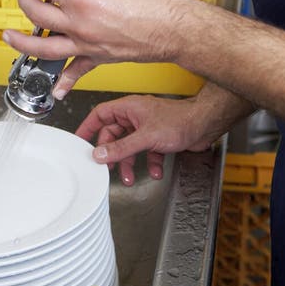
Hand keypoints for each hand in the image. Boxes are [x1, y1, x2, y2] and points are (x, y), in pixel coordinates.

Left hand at [2, 0, 200, 98]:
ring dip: (22, 41)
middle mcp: (80, 24)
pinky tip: (54, 89)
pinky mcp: (98, 58)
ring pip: (43, 46)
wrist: (177, 29)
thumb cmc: (157, 2)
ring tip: (10, 36)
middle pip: (37, 11)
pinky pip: (75, 72)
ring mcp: (87, 44)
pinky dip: (63, 83)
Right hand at [75, 93, 222, 185]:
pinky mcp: (159, 137)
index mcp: (129, 108)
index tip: (79, 141)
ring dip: (129, 162)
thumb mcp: (145, 137)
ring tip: (129, 177)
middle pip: (114, 135)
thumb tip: (99, 153)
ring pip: (130, 146)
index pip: (100, 114)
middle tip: (107, 167)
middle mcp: (136, 116)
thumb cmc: (179, 121)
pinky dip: (149, 163)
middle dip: (112, 153)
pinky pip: (147, 152)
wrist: (205, 124)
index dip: (88, 127)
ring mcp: (147, 126)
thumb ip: (121, 147)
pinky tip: (155, 171)